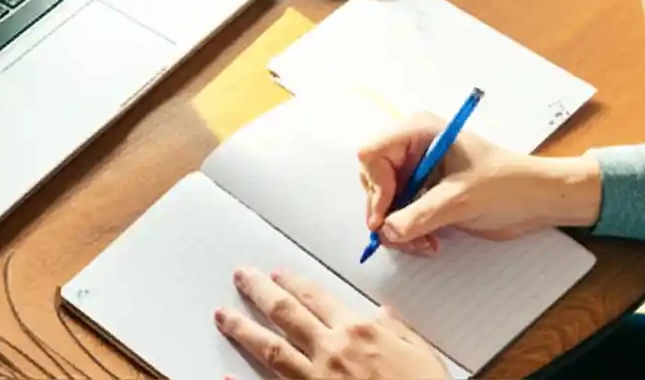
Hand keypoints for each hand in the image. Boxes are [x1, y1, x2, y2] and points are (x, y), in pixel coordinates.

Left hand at [215, 267, 448, 379]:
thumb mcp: (422, 355)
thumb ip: (398, 331)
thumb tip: (382, 315)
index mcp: (359, 332)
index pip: (317, 298)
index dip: (294, 283)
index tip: (277, 275)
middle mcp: (332, 350)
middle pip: (286, 313)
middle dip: (259, 291)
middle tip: (241, 276)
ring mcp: (316, 379)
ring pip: (271, 349)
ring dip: (243, 329)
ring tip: (222, 315)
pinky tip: (225, 375)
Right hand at [358, 113, 602, 254]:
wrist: (538, 201)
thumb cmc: (508, 185)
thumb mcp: (461, 199)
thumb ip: (420, 214)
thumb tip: (386, 231)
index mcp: (419, 132)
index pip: (373, 153)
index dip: (375, 185)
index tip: (386, 215)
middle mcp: (412, 148)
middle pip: (373, 181)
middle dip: (388, 213)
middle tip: (406, 236)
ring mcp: (416, 172)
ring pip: (383, 203)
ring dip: (398, 228)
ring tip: (425, 243)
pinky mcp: (424, 193)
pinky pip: (398, 214)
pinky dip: (408, 232)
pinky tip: (429, 241)